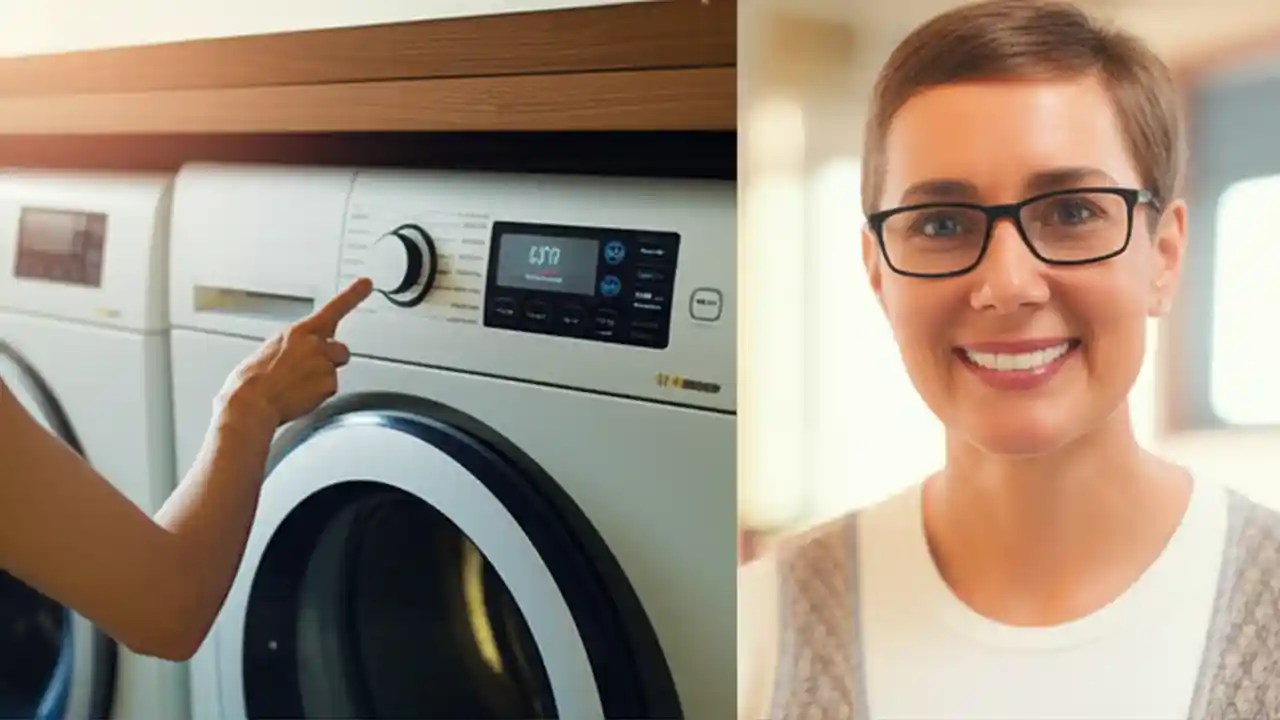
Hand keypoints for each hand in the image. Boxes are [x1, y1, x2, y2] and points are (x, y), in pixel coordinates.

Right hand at [216, 278, 373, 425]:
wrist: (251, 403)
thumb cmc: (251, 381)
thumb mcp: (269, 351)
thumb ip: (290, 348)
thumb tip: (294, 356)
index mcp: (296, 332)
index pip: (332, 309)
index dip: (353, 295)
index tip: (367, 284)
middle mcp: (314, 343)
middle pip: (339, 348)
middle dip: (330, 359)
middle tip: (309, 372)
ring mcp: (323, 362)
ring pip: (334, 369)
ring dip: (322, 377)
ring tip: (297, 386)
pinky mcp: (329, 383)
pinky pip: (329, 390)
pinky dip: (317, 396)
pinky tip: (299, 397)